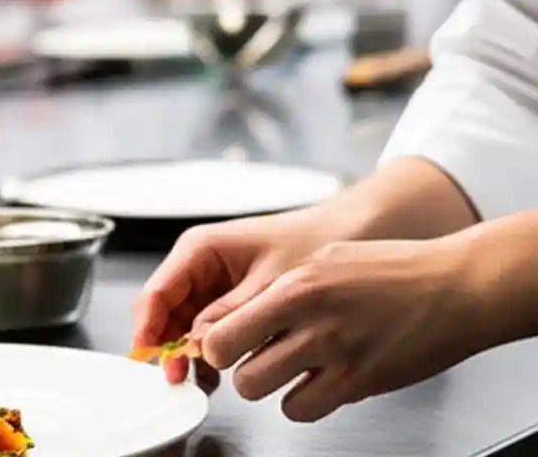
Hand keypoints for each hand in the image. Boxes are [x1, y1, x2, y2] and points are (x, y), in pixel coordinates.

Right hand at [133, 210, 346, 386]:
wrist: (349, 234)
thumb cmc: (311, 242)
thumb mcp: (270, 283)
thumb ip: (232, 314)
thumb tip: (199, 344)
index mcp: (200, 250)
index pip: (157, 293)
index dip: (148, 330)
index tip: (150, 359)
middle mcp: (200, 266)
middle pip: (165, 312)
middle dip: (168, 346)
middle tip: (178, 378)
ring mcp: (214, 283)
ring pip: (183, 325)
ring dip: (188, 353)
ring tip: (199, 382)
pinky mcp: (230, 300)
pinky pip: (207, 329)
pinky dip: (209, 352)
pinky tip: (216, 374)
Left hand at [200, 238, 481, 422]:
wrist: (455, 286)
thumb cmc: (392, 270)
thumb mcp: (324, 261)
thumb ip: (280, 288)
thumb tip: (235, 313)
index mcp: (295, 285)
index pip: (223, 331)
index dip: (215, 344)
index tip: (220, 344)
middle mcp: (311, 321)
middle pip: (238, 371)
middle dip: (237, 369)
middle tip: (249, 358)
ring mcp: (336, 355)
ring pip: (264, 392)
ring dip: (268, 386)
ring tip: (285, 369)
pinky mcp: (359, 382)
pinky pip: (303, 409)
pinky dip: (301, 401)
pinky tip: (314, 381)